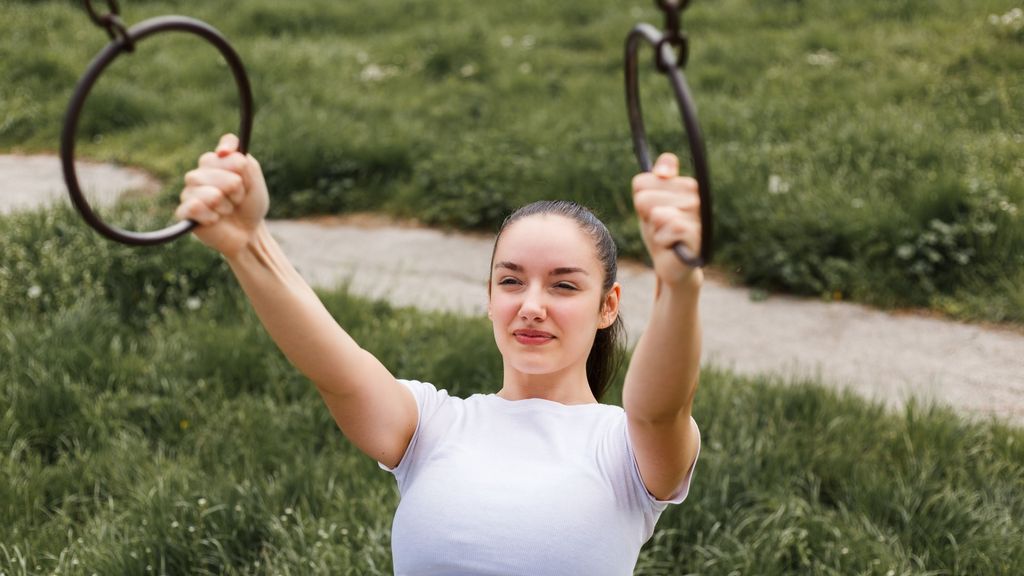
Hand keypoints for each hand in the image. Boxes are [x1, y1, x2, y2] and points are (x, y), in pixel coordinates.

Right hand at [175, 133, 268, 256]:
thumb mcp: (255, 184)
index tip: (239, 160)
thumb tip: (222, 152)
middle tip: (237, 197)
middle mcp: (202, 171)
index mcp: (221, 160)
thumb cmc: (249, 206)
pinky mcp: (184, 210)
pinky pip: (196, 207)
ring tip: (227, 209)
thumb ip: (245, 164)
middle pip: (216, 165)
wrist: (247, 233)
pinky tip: (214, 220)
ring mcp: (190, 189)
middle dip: (236, 188)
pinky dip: (212, 217)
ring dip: (226, 204)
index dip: (231, 148)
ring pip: (210, 190)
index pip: (227, 142)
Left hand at [631, 152, 701, 288]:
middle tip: (660, 228)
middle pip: (643, 198)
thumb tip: (662, 172)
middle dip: (646, 217)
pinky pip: (663, 225)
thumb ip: (649, 182)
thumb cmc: (660, 232)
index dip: (640, 202)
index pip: (640, 183)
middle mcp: (695, 193)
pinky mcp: (695, 231)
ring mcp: (698, 212)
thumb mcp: (649, 203)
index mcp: (684, 183)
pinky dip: (660, 239)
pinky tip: (671, 244)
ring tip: (666, 236)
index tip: (653, 212)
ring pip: (654, 212)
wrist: (674, 265)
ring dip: (654, 230)